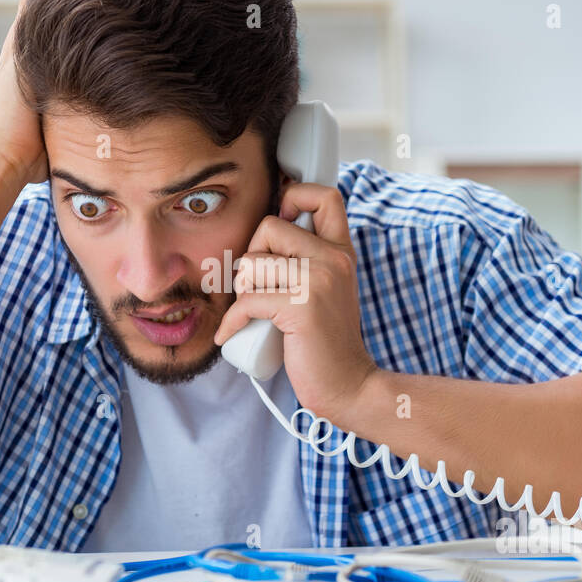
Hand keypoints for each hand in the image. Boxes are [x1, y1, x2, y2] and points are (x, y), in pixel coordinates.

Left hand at [213, 183, 379, 423]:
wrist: (348, 385)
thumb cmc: (327, 342)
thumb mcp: (327, 290)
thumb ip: (308, 260)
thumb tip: (263, 238)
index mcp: (341, 252)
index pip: (324, 195)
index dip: (294, 197)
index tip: (280, 221)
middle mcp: (334, 260)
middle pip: (269, 227)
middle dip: (252, 257)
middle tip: (259, 287)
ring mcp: (319, 281)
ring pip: (252, 263)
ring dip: (242, 289)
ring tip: (255, 311)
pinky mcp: (301, 307)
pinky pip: (247, 300)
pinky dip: (232, 321)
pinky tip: (232, 334)